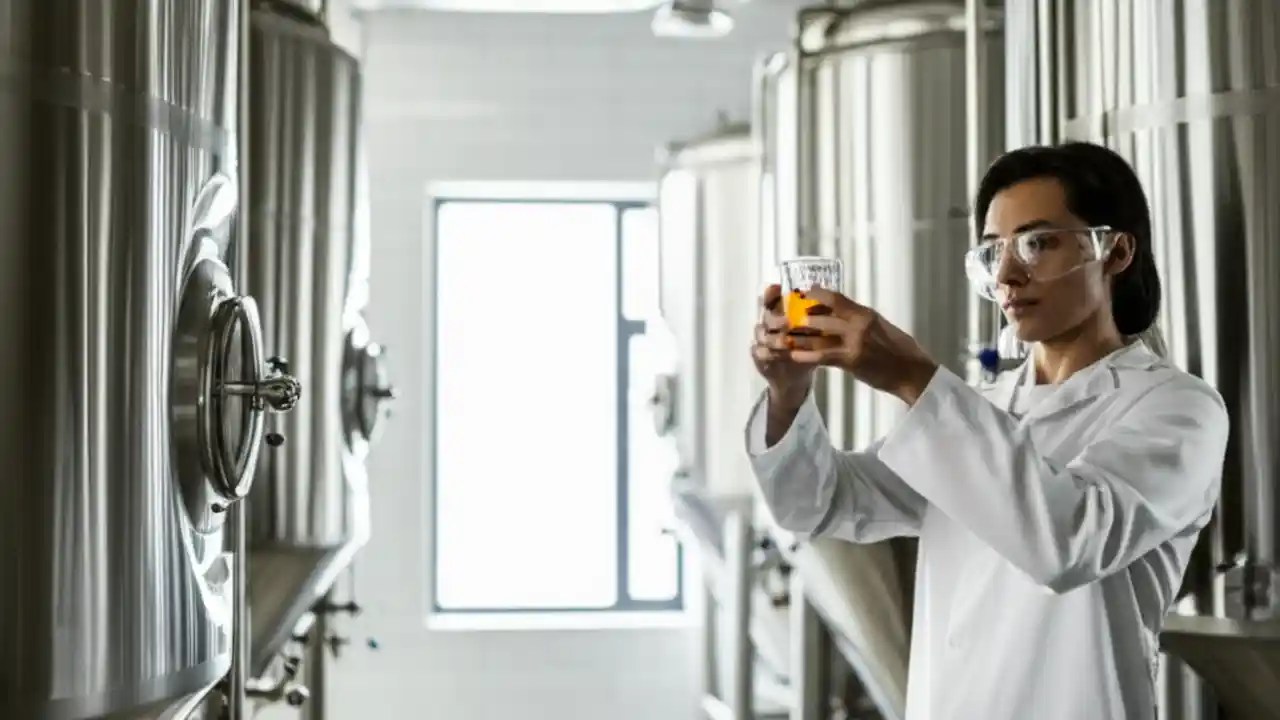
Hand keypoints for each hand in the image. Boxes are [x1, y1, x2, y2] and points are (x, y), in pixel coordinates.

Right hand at [751, 284, 818, 403]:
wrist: (794, 376)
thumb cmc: (806, 350)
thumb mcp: (816, 335)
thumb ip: (819, 319)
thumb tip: (831, 301)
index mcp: (780, 314)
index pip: (772, 300)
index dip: (772, 294)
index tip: (777, 288)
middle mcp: (768, 324)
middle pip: (767, 317)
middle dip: (777, 319)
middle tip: (788, 322)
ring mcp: (761, 340)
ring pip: (762, 335)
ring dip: (775, 338)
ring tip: (786, 343)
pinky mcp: (758, 355)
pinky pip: (759, 352)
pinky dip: (768, 354)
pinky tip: (777, 356)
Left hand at [785, 288, 939, 405]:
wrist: (912, 372)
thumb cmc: (900, 350)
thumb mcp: (881, 328)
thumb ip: (861, 322)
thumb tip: (844, 316)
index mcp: (865, 314)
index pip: (836, 298)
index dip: (816, 294)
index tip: (803, 292)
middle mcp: (859, 324)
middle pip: (821, 315)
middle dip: (800, 317)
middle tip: (785, 317)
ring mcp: (855, 342)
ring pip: (818, 335)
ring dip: (799, 337)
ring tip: (782, 336)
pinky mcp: (852, 360)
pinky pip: (823, 355)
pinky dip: (807, 355)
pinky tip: (795, 355)